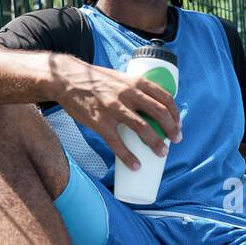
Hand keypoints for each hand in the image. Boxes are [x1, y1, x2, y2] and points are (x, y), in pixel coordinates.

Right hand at [53, 55, 181, 171]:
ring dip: (156, 143)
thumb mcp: (121, 78)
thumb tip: (151, 107)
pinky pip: (117, 143)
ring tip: (162, 153)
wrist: (67, 79)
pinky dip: (128, 157)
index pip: (165, 98)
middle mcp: (128, 94)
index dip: (175, 113)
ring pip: (142, 128)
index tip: (178, 125)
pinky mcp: (100, 122)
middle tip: (176, 140)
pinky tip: (136, 165)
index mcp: (135, 82)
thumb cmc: (96, 80)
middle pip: (159, 113)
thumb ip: (135, 90)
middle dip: (171, 129)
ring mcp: (114, 109)